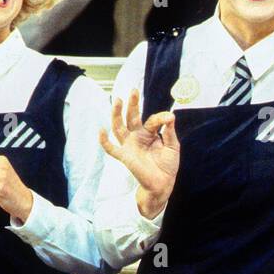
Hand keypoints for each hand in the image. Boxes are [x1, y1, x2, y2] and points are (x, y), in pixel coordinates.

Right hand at [99, 88, 178, 217]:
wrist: (163, 183)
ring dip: (117, 114)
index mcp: (149, 133)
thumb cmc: (168, 165)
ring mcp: (129, 145)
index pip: (152, 120)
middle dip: (132, 104)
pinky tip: (101, 131)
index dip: (160, 117)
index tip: (169, 117)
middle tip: (133, 91)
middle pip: (131, 117)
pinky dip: (104, 141)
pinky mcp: (125, 156)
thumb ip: (169, 132)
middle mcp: (137, 136)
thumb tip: (171, 116)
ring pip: (119, 127)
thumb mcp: (172, 146)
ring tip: (118, 101)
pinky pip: (111, 149)